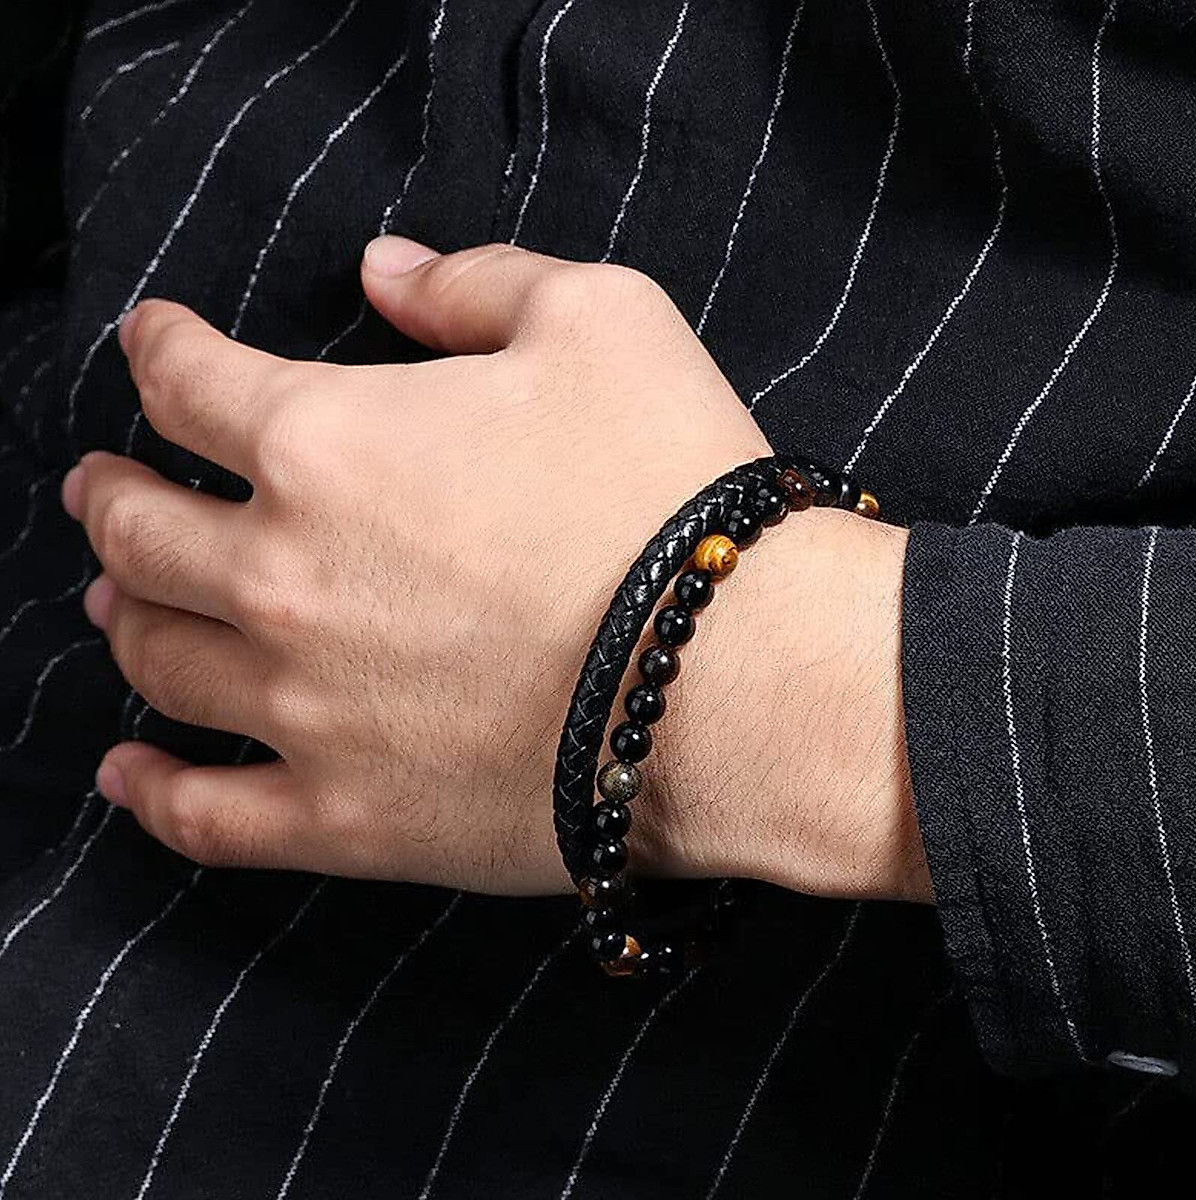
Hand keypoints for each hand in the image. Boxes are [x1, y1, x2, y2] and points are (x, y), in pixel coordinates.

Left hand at [64, 237, 928, 901]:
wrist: (740, 679)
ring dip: (122, 621)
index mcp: (325, 442)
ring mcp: (305, 707)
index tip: (153, 342)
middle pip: (140, 532)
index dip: (159, 351)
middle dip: (110, 495)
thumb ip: (475, 283)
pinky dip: (152, 794)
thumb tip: (385, 271)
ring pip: (158, 662)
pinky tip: (126, 772)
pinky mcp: (350, 818)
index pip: (189, 383)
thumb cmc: (676, 488)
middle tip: (102, 487)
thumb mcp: (602, 321)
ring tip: (115, 605)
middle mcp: (283, 575)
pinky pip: (209, 816)